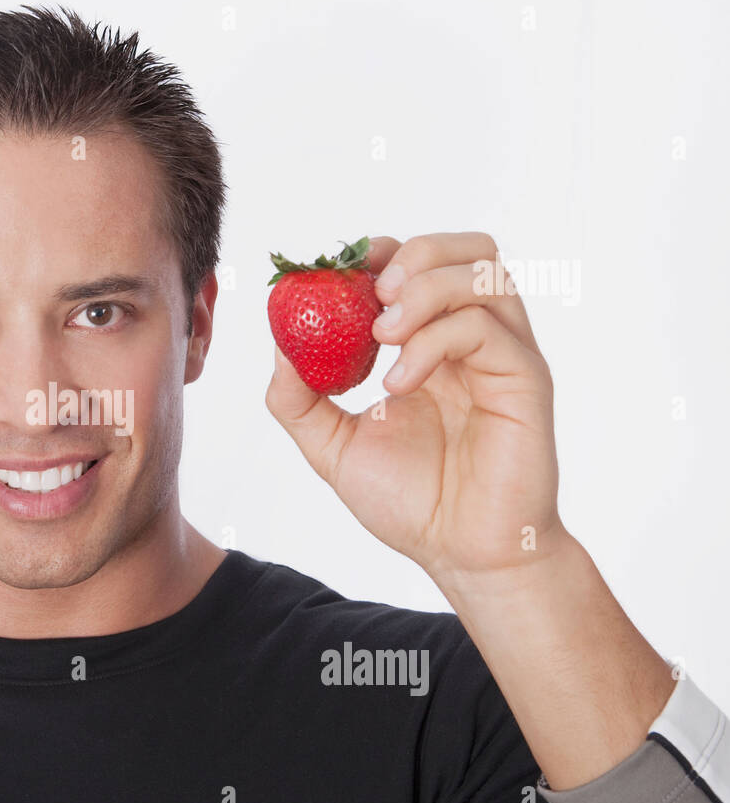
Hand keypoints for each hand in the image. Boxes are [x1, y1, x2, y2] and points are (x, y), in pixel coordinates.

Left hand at [266, 232, 567, 582]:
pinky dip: (432, 341)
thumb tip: (277, 347)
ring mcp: (504, 356)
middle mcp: (476, 340)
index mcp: (435, 344)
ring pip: (484, 273)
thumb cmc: (410, 502)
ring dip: (423, 290)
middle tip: (371, 293)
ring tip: (381, 336)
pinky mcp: (525, 378)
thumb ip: (299, 399)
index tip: (338, 273)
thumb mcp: (332, 446)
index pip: (421, 266)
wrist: (460, 553)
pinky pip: (485, 328)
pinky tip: (399, 384)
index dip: (380, 254)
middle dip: (413, 255)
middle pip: (467, 249)